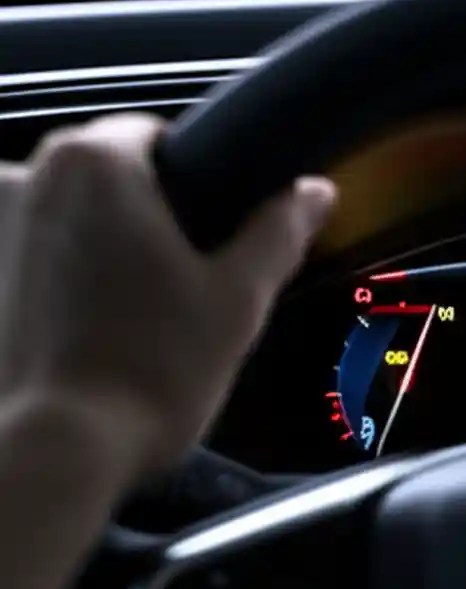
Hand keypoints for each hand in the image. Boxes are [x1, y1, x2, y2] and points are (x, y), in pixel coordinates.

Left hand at [0, 113, 334, 480]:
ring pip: (66, 222)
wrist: (57, 454)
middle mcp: (24, 180)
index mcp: (95, 162)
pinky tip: (88, 337)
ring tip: (134, 319)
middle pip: (106, 176)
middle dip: (143, 217)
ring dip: (97, 251)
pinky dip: (57, 286)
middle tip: (181, 286)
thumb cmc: (149, 372)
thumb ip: (279, 230)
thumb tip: (313, 191)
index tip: (210, 233)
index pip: (154, 134)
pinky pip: (32, 264)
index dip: (193, 181)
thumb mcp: (239, 298)